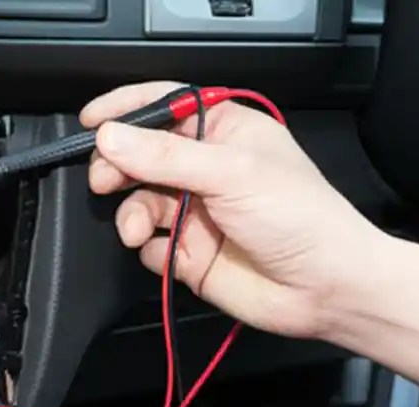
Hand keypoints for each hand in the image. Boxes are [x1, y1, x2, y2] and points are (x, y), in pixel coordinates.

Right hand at [83, 81, 385, 338]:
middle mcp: (207, 170)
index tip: (93, 122)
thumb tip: (111, 137)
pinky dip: (151, 249)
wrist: (325, 288)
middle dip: (118, 168)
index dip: (127, 110)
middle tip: (104, 180)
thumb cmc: (301, 218)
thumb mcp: (231, 173)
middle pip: (141, 157)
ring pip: (140, 204)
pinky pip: (150, 246)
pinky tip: (170, 254)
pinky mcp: (190, 254)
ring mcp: (197, 212)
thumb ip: (165, 157)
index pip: (165, 106)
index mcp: (225, 132)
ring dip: (132, 215)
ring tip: (137, 229)